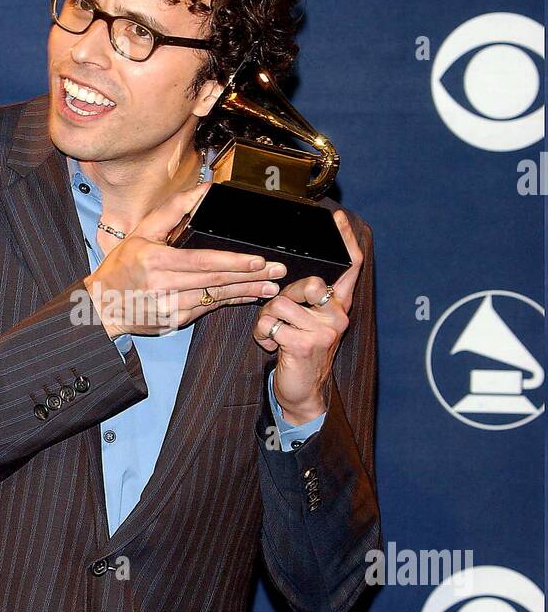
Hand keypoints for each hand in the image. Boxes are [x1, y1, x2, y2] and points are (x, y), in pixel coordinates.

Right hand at [84, 182, 287, 337]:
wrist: (102, 306)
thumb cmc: (122, 266)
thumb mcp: (141, 232)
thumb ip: (173, 209)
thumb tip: (205, 190)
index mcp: (155, 261)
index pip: (202, 262)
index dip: (232, 262)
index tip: (258, 260)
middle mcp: (163, 286)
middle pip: (215, 281)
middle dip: (250, 277)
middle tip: (277, 272)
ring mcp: (170, 307)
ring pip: (215, 297)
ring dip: (247, 292)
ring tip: (271, 287)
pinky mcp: (174, 321)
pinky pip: (208, 308)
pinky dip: (230, 301)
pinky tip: (249, 296)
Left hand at [252, 210, 363, 422]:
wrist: (302, 393)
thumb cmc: (300, 353)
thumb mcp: (308, 322)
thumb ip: (307, 298)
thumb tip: (286, 271)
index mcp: (339, 306)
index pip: (350, 267)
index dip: (345, 240)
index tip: (337, 218)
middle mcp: (338, 315)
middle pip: (308, 282)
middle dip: (283, 296)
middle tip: (280, 317)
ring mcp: (325, 330)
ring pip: (281, 303)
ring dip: (267, 320)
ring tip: (273, 335)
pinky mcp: (305, 343)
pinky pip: (271, 323)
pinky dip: (262, 334)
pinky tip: (271, 347)